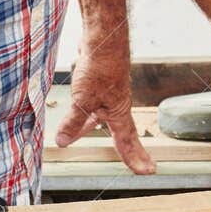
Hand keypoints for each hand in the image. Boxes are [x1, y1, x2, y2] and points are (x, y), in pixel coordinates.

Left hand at [54, 50, 155, 173]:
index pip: (127, 141)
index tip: (146, 172)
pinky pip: (93, 104)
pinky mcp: (99, 83)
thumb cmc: (100, 68)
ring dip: (92, 129)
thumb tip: (63, 142)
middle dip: (130, 150)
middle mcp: (117, 105)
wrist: (102, 40)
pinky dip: (85, 113)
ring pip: (102, 118)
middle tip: (141, 165)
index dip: (135, 158)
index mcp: (119, 112)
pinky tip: (73, 111)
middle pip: (123, 133)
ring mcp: (109, 94)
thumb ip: (73, 122)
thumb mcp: (82, 100)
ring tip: (78, 137)